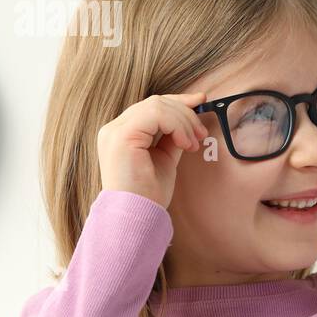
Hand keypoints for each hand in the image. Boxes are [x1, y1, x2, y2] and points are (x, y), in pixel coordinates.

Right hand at [96, 92, 209, 208]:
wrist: (137, 215)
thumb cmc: (148, 194)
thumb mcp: (164, 159)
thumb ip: (171, 138)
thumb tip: (188, 122)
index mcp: (122, 134)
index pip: (151, 106)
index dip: (178, 101)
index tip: (201, 101)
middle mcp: (114, 129)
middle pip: (155, 102)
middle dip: (185, 112)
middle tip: (202, 133)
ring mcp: (115, 131)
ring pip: (157, 105)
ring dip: (183, 122)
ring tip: (193, 144)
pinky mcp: (121, 135)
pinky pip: (156, 114)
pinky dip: (177, 126)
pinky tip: (184, 144)